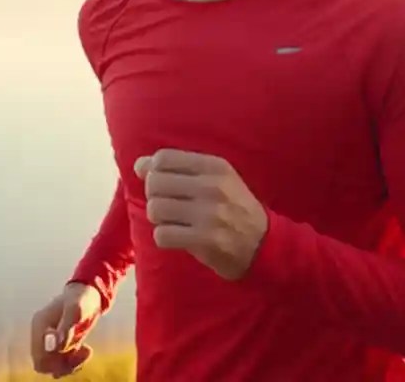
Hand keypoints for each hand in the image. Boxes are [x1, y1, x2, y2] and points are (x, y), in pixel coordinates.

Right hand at [30, 281, 102, 377]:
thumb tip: (56, 346)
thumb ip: (65, 327)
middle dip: (63, 365)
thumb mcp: (76, 310)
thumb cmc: (81, 298)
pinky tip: (86, 350)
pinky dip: (74, 362)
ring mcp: (50, 341)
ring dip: (70, 365)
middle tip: (82, 353)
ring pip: (53, 366)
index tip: (73, 348)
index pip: (39, 357)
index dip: (55, 360)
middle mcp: (42, 334)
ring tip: (86, 351)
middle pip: (44, 364)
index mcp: (40, 324)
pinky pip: (62, 363)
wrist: (89, 293)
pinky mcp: (59, 344)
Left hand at [134, 148, 268, 280]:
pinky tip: (179, 237)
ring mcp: (209, 214)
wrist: (265, 244)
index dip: (153, 171)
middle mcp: (212, 186)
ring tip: (173, 222)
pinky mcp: (205, 240)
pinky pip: (162, 234)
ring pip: (155, 208)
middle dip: (155, 196)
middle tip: (168, 206)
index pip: (163, 158)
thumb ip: (180, 169)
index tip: (162, 184)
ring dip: (159, 218)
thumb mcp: (216, 179)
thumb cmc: (235, 208)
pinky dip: (164, 238)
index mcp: (214, 165)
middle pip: (155, 182)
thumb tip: (139, 164)